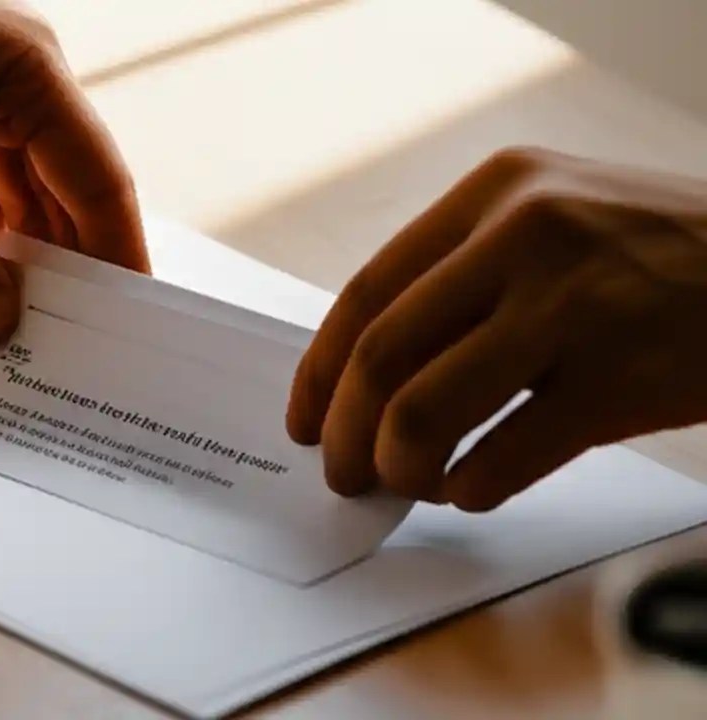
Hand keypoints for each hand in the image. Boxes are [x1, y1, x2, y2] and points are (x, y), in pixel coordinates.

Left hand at [286, 147, 706, 511]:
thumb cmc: (656, 254)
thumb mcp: (552, 220)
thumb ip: (464, 276)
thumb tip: (365, 376)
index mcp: (492, 194)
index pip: (366, 294)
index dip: (319, 371)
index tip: (304, 421)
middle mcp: (524, 237)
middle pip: (382, 358)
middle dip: (346, 433)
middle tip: (344, 473)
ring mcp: (574, 307)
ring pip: (426, 412)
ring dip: (399, 467)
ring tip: (405, 483)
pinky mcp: (622, 379)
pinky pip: (505, 458)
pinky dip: (470, 488)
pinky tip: (471, 489)